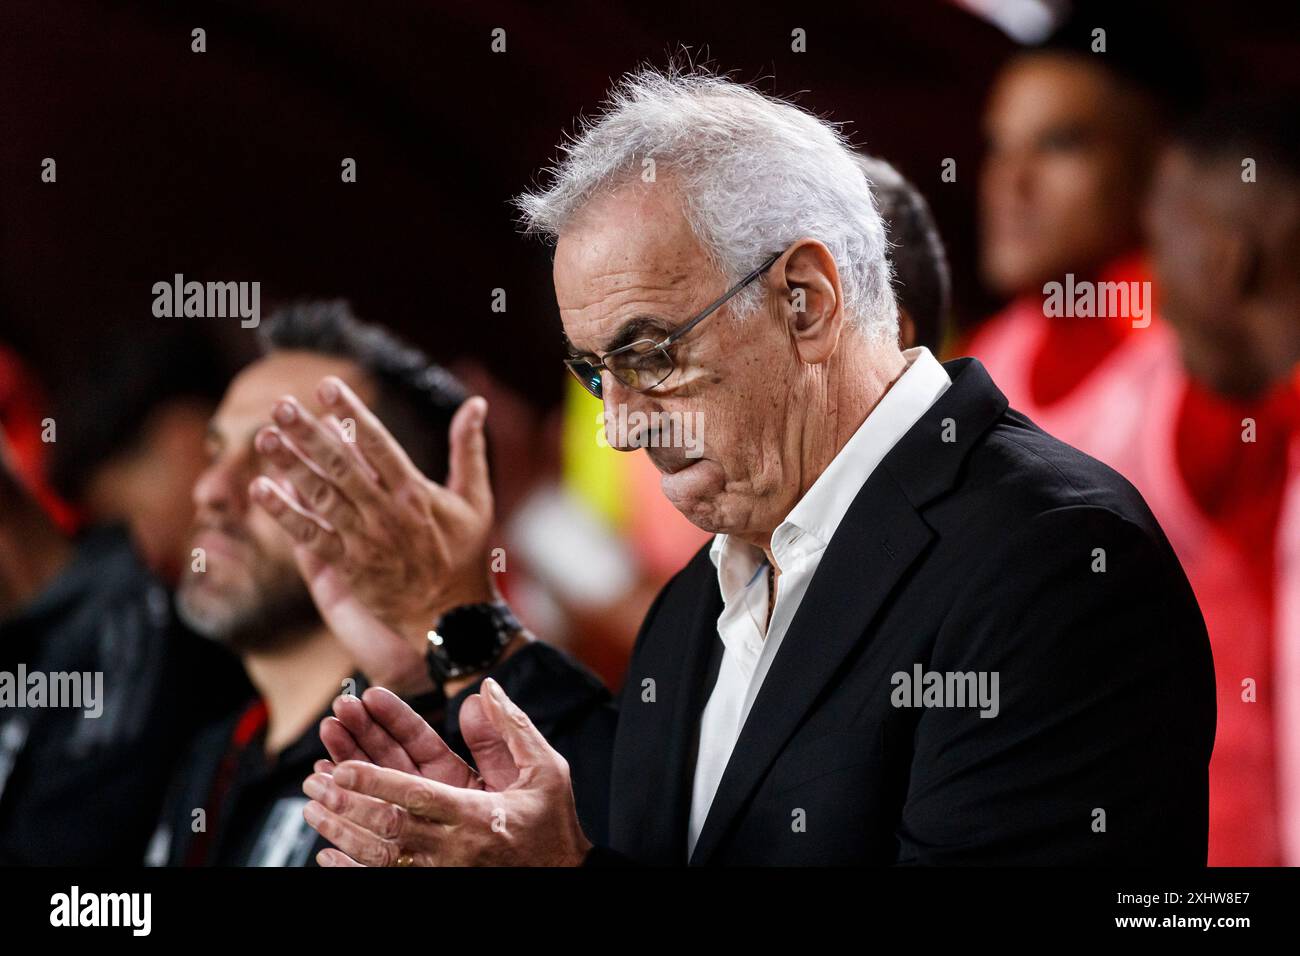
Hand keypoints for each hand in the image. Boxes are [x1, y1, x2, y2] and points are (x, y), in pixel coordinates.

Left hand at [248, 377, 496, 694]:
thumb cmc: (465, 553)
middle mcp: (387, 512)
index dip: (351, 414)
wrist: (452, 615)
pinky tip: (261, 490)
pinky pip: (311, 536)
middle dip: (310, 434)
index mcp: (415, 492)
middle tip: (282, 405)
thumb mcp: (475, 497)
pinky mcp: (349, 566)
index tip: (326, 386)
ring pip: (322, 496)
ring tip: (265, 438)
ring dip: (291, 466)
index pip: (378, 443)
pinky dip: (286, 513)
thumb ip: (469, 448)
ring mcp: (365, 540)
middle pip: (341, 465)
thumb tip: (475, 401)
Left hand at [302, 679, 590, 866]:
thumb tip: (486, 689)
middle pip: (387, 824)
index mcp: (476, 813)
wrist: (562, 879)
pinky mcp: (433, 884)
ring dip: (341, 829)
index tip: (344, 767)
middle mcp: (452, 846)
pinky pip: (383, 879)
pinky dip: (351, 868)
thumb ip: (512, 729)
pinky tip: (326, 854)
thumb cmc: (552, 825)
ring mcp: (440, 870)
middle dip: (348, 801)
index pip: (417, 794)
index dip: (377, 780)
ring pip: (378, 853)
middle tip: (315, 781)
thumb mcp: (545, 770)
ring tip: (312, 806)